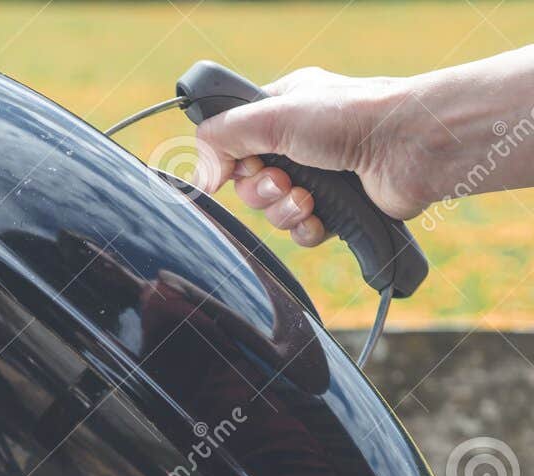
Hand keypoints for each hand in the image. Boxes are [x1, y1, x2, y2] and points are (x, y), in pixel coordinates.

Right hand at [194, 67, 434, 247]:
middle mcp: (300, 140)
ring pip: (274, 210)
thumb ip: (223, 137)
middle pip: (249, 181)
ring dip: (284, 211)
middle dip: (260, 189)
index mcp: (284, 107)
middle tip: (282, 180)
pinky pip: (302, 231)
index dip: (228, 159)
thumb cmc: (353, 115)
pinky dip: (307, 228)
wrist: (411, 146)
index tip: (231, 168)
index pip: (233, 139)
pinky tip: (322, 216)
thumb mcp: (273, 114)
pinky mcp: (339, 206)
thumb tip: (199, 176)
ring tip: (308, 198)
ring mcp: (320, 174)